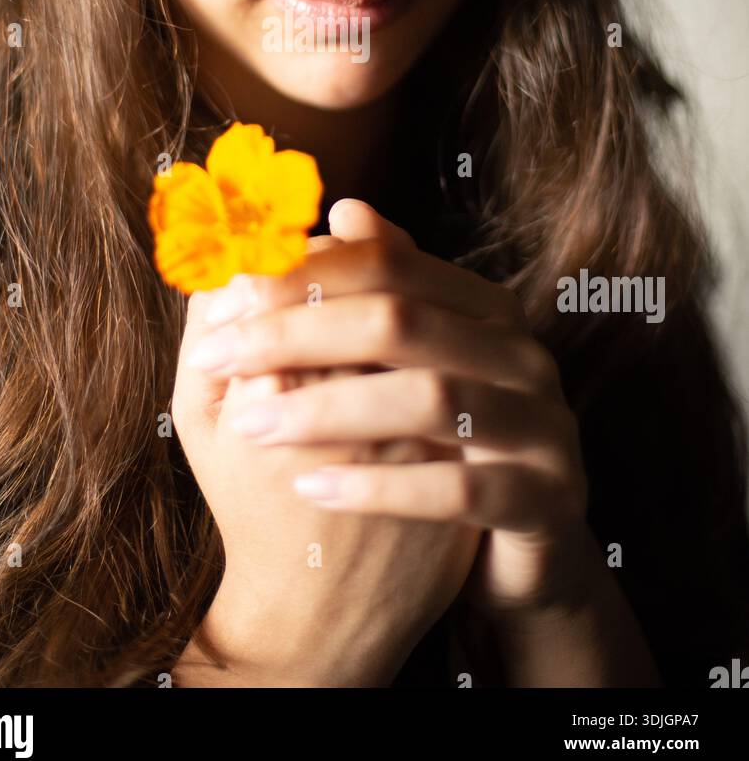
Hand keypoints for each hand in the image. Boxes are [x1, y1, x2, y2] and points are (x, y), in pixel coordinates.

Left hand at [187, 198, 590, 623]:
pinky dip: (380, 486)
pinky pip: (459, 488)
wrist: (517, 554)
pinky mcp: (546, 499)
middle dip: (295, 334)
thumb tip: (340, 207)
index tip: (220, 301)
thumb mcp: (402, 372)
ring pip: (430, 397)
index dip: (298, 274)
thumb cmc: (438, 449)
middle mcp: (520, 352)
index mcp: (483, 306)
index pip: (386, 263)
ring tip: (247, 425)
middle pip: (401, 319)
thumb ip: (374, 296)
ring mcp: (543, 424)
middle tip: (214, 358)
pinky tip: (310, 489)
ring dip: (326, 409)